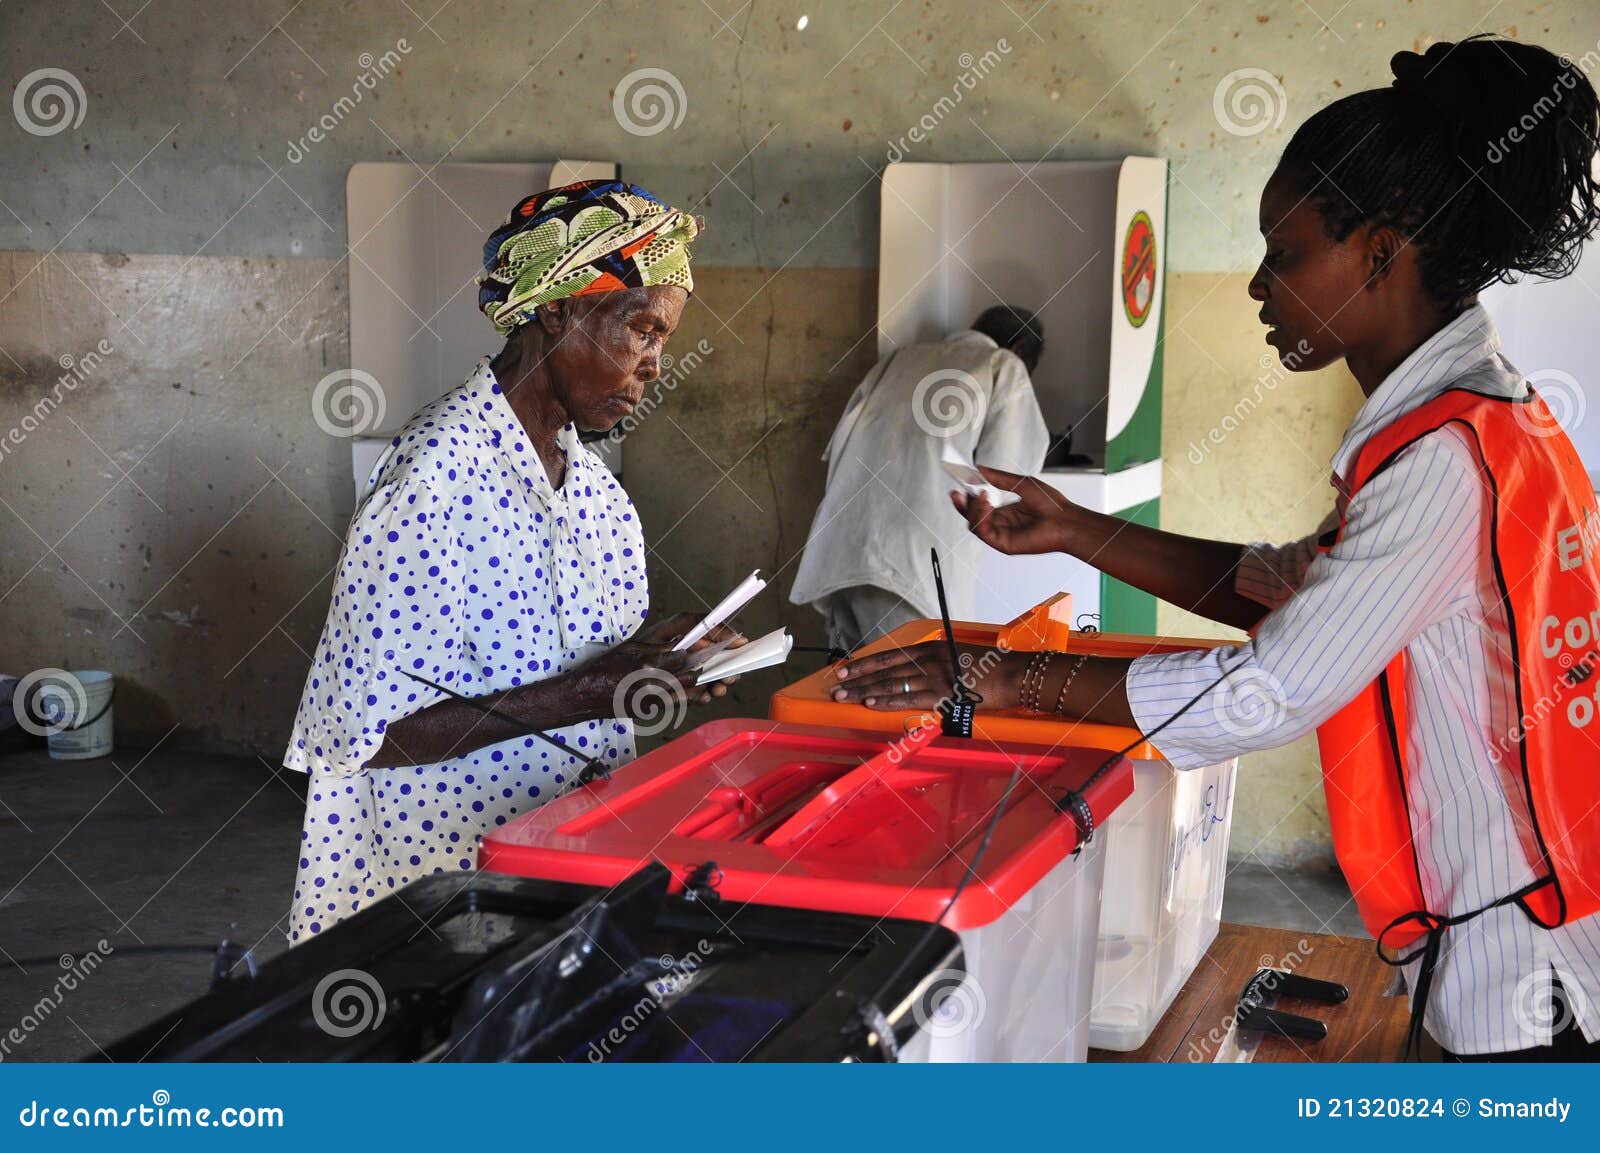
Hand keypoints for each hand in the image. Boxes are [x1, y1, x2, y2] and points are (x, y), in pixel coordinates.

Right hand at [606, 611, 747, 704]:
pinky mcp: (653, 710)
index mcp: (651, 658)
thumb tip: (690, 646)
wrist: (585, 695)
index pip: (691, 650)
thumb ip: (662, 647)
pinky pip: (680, 703)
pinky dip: (694, 697)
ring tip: (723, 680)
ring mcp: (654, 698)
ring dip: (709, 684)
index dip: (714, 642)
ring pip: (692, 691)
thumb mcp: (634, 647)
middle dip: (717, 666)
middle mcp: (654, 680)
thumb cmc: (605, 667)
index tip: (732, 640)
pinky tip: (702, 693)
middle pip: (697, 673)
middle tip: (733, 661)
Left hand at [828, 641, 1022, 711]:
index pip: (889, 656)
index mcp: (930, 650)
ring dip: (864, 692)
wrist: (1012, 675)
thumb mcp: (955, 657)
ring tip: (843, 697)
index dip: (865, 663)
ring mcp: (933, 678)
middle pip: (884, 670)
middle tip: (835, 686)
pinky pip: (907, 699)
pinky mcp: (941, 696)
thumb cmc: (987, 668)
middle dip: (857, 679)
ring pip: (890, 685)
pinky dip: (886, 701)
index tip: (845, 669)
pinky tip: (868, 704)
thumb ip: (933, 664)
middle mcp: (927, 661)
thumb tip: (914, 674)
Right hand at [951, 465, 1077, 555]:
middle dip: (962, 505)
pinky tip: (987, 504)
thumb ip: (998, 478)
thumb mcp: (1020, 483)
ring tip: (981, 495)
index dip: (968, 495)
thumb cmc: (1051, 504)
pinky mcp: (1003, 544)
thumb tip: (978, 468)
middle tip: (956, 492)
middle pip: (972, 516)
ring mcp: (1001, 535)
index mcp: (1005, 512)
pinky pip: (983, 532)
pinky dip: (981, 517)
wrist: (1066, 520)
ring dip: (973, 509)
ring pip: (974, 524)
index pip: (980, 505)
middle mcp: (1001, 524)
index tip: (959, 482)